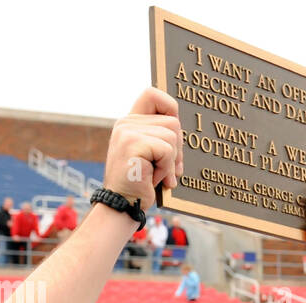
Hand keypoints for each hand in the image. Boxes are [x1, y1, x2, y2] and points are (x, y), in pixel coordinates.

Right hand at [102, 88, 183, 207]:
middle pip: (173, 121)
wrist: (122, 205)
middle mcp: (127, 123)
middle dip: (178, 149)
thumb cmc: (141, 184)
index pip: (153, 94)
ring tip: (158, 175)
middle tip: (167, 168)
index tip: (173, 133)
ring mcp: (128, 132)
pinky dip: (167, 169)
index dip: (170, 107)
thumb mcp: (151, 157)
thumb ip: (161, 138)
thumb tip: (183, 130)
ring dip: (171, 162)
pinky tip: (155, 180)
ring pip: (172, 136)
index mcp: (131, 122)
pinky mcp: (132, 143)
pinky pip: (166, 150)